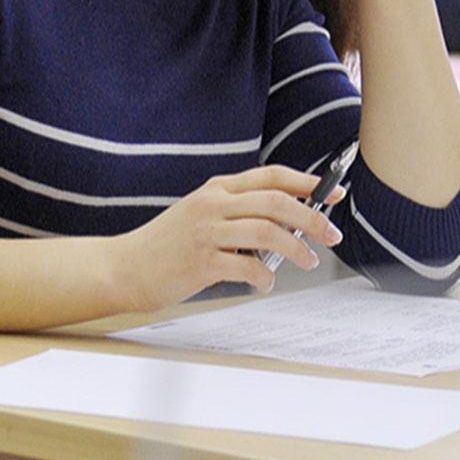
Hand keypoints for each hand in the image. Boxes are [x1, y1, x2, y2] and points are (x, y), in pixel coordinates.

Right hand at [107, 166, 344, 311]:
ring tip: (307, 261)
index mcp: (217, 189)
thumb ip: (238, 212)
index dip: (307, 183)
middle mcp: (213, 204)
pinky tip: (265, 284)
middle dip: (312, 218)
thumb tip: (290, 221)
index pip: (271, 176)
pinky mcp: (201, 262)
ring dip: (296, 248)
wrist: (125, 267)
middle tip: (331, 235)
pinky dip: (264, 277)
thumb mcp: (202, 215)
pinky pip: (246, 267)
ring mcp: (206, 232)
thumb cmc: (167, 246)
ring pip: (267, 232)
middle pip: (276, 202)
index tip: (334, 193)